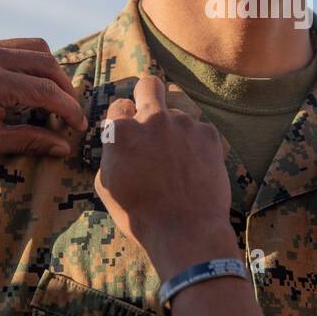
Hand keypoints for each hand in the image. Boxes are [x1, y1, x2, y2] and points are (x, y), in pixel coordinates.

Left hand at [0, 37, 86, 170]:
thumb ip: (32, 140)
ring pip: (33, 47)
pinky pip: (14, 46)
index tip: (79, 125)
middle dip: (64, 88)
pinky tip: (30, 86)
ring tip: (54, 98)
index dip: (68, 109)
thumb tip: (64, 146)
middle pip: (46, 62)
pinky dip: (29, 63)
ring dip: (50, 71)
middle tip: (70, 112)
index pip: (45, 90)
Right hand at [93, 76, 237, 276]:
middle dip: (148, 94)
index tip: (129, 135)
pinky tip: (195, 170)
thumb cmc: (140, 215)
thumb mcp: (107, 186)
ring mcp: (184, 124)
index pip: (119, 105)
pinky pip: (199, 131)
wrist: (186, 231)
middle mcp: (152, 119)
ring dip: (175, 132)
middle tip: (151, 116)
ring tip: (178, 166)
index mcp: (121, 131)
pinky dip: (197, 146)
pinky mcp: (209, 134)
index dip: (123, 120)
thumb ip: (111, 154)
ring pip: (177, 115)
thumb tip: (118, 144)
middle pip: (149, 84)